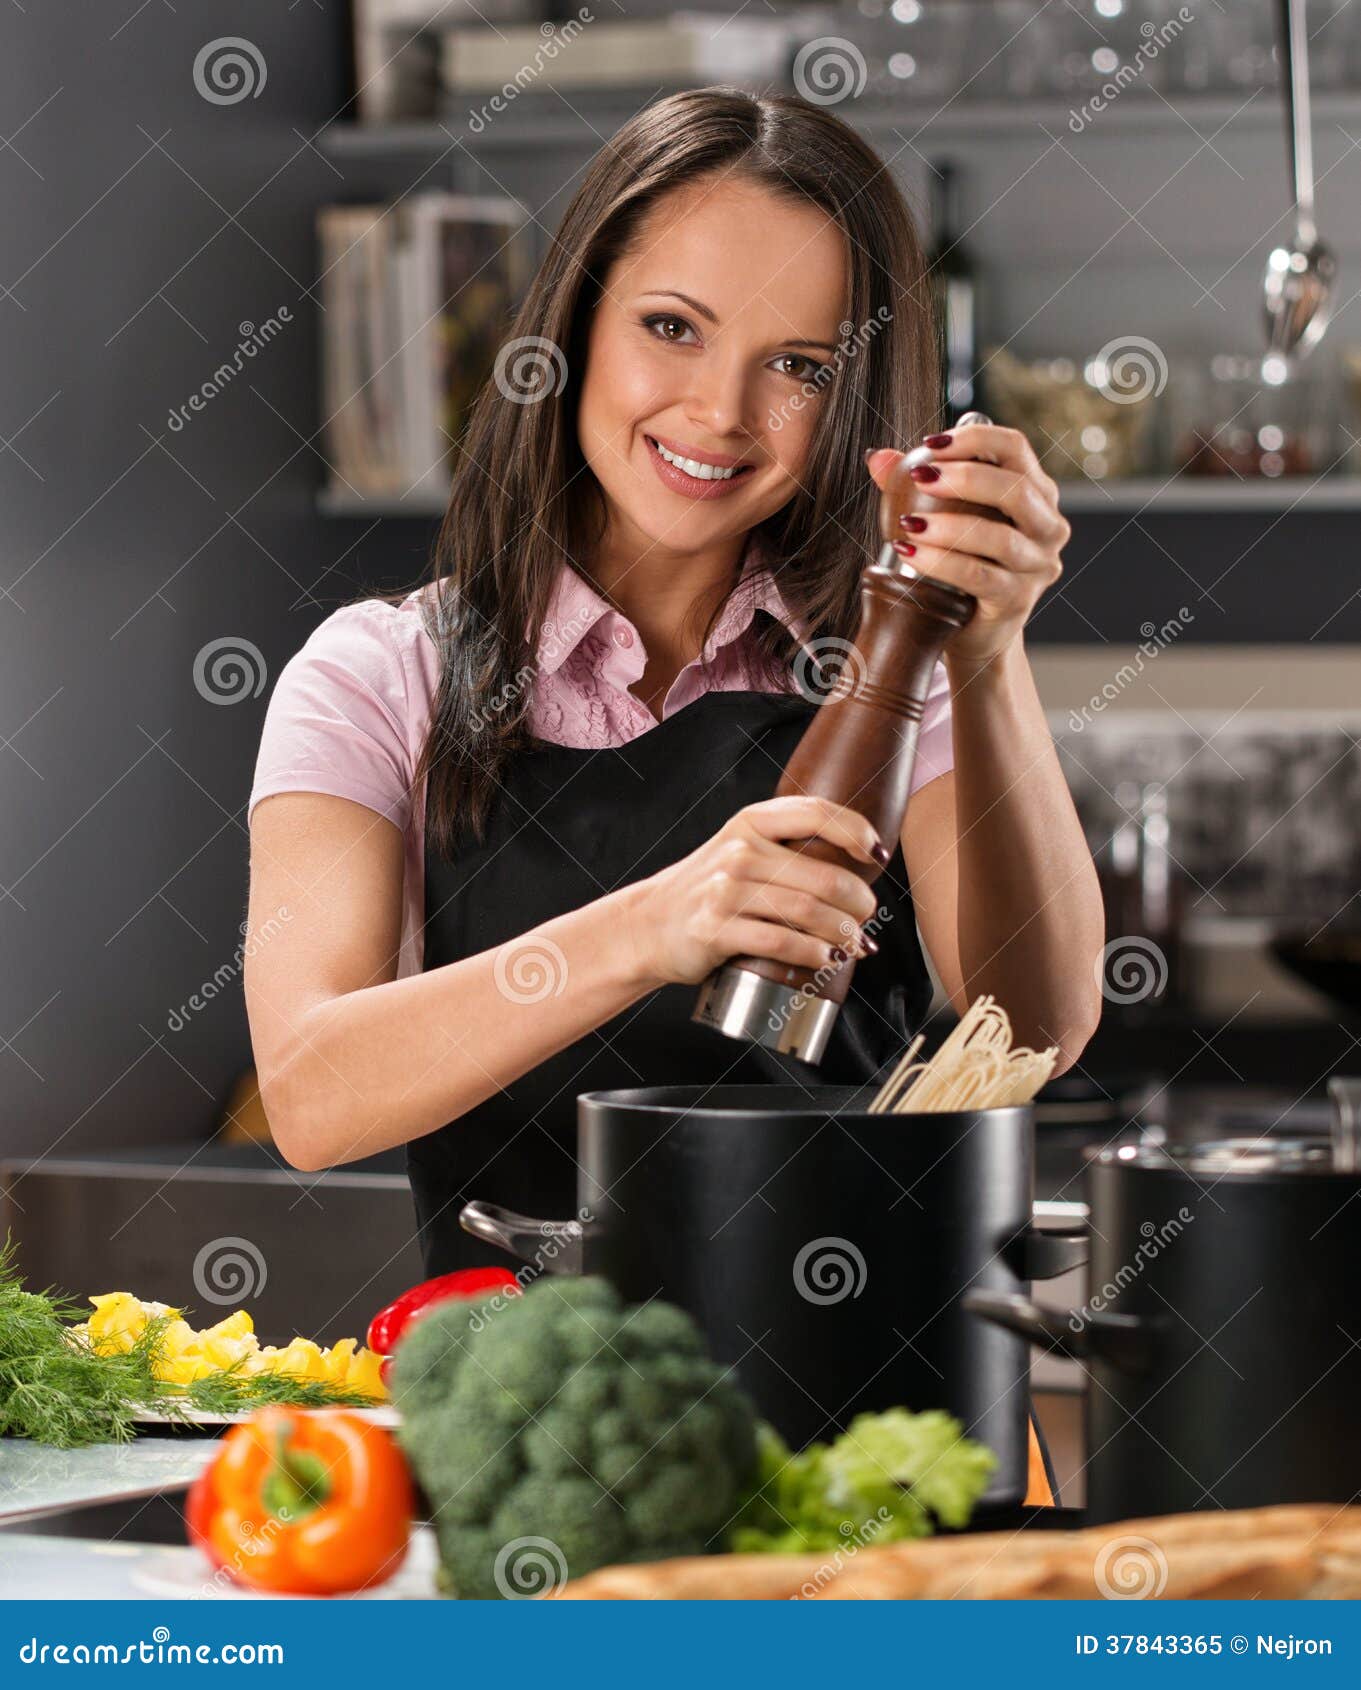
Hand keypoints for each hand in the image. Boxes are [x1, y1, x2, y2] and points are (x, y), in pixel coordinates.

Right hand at [623, 796, 885, 987]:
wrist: (648, 925)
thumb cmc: (707, 890)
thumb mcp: (739, 850)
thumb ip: (785, 847)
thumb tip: (855, 866)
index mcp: (750, 823)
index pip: (816, 813)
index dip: (855, 831)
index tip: (877, 855)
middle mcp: (739, 851)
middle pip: (822, 875)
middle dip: (858, 902)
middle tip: (866, 917)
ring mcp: (726, 891)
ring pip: (807, 910)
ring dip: (844, 933)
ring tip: (856, 945)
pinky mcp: (716, 929)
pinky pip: (780, 941)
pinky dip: (813, 953)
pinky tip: (827, 960)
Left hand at [866, 423, 1069, 670]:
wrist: (974, 629)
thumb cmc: (961, 565)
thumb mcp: (943, 518)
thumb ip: (914, 485)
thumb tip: (877, 457)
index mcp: (1037, 493)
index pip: (1016, 448)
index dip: (976, 438)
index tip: (931, 443)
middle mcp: (1048, 526)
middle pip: (1016, 489)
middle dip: (965, 478)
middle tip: (921, 477)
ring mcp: (1038, 565)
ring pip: (999, 538)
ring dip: (949, 526)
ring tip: (908, 523)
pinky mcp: (1018, 599)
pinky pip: (979, 576)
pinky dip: (941, 562)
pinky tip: (909, 553)